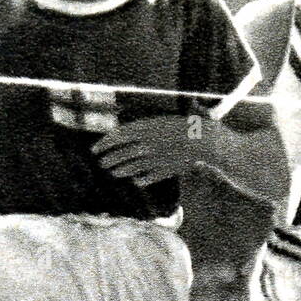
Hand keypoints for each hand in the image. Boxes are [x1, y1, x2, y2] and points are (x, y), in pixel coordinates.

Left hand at [91, 115, 213, 187]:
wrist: (205, 141)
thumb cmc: (191, 124)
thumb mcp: (167, 118)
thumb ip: (150, 124)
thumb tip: (145, 120)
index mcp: (146, 127)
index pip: (118, 136)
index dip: (104, 143)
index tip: (95, 149)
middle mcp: (147, 144)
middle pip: (122, 153)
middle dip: (109, 158)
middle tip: (100, 162)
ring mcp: (154, 159)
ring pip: (131, 167)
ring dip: (119, 170)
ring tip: (111, 172)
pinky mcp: (164, 170)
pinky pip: (148, 177)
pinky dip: (141, 180)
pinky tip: (135, 182)